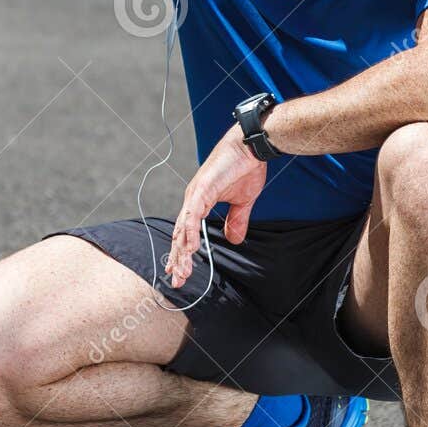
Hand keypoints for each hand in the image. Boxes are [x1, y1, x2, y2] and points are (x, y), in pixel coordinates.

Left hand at [165, 124, 265, 287]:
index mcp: (199, 203)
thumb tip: (233, 240)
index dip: (182, 253)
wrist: (250, 146)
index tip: (178, 271)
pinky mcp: (202, 189)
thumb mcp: (242, 202)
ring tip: (181, 271)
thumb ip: (235, 221)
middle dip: (178, 259)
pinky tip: (189, 248)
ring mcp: (195, 194)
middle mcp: (192, 200)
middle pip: (181, 235)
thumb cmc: (245, 168)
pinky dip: (189, 232)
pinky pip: (192, 215)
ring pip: (183, 229)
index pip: (186, 233)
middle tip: (177, 280)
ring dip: (182, 251)